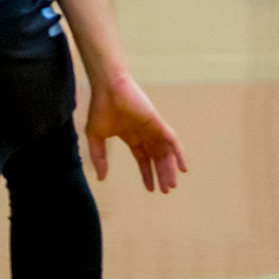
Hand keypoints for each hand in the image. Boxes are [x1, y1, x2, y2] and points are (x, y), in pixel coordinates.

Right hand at [83, 76, 186, 192]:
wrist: (107, 87)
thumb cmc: (100, 107)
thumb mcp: (96, 137)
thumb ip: (99, 157)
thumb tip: (101, 178)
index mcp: (131, 136)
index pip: (143, 159)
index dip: (147, 174)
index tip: (151, 189)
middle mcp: (144, 134)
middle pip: (157, 158)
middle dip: (161, 174)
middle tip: (166, 191)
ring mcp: (152, 128)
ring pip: (165, 152)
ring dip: (170, 169)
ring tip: (172, 185)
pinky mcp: (157, 123)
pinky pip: (172, 140)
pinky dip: (179, 153)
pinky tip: (182, 167)